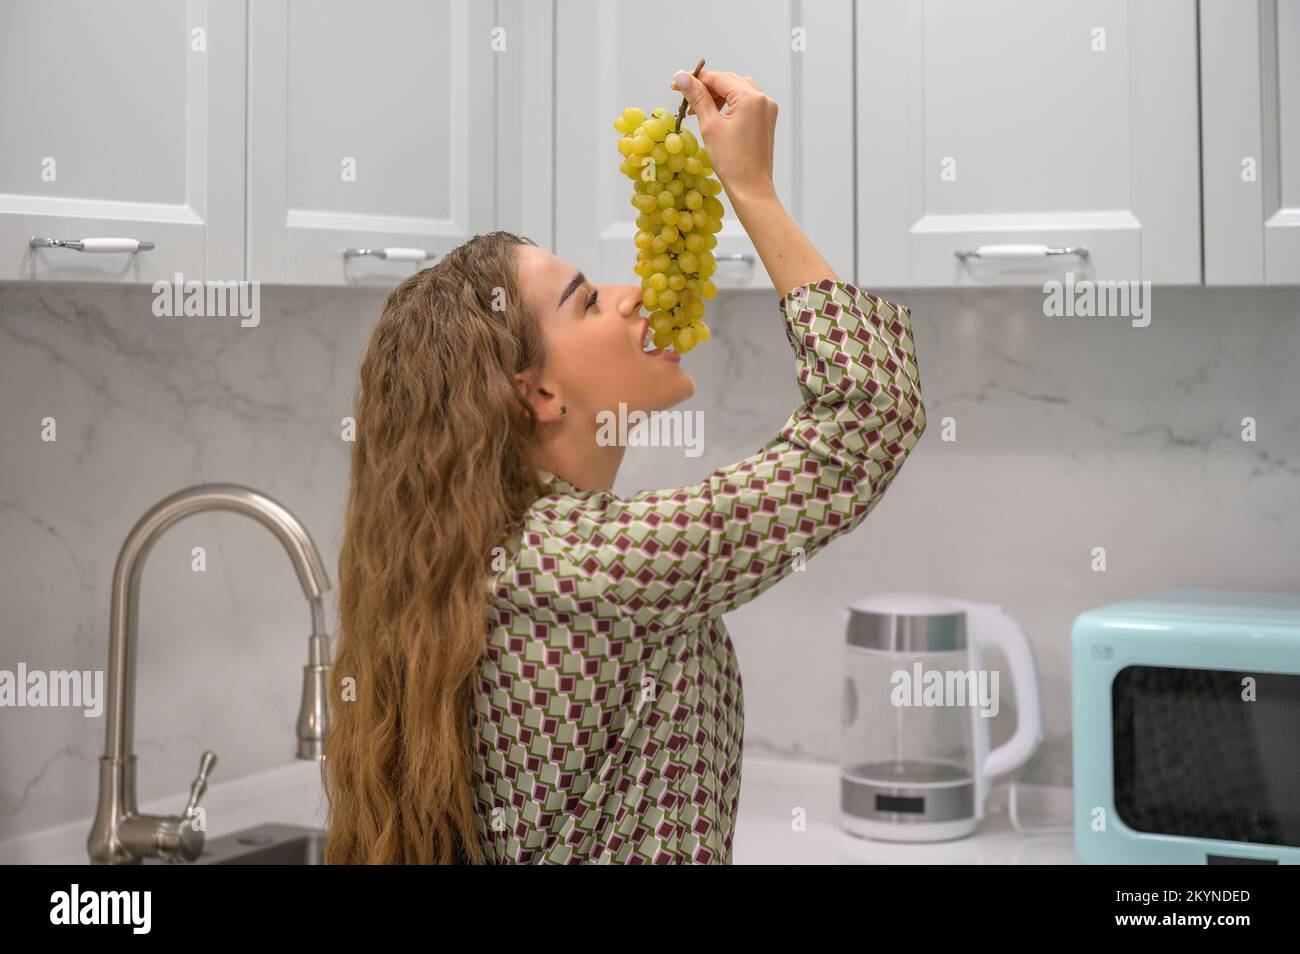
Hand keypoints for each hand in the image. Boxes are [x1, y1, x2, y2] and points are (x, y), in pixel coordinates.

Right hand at [671, 69, 776, 204]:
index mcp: (751, 98)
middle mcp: (763, 99)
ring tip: (698, 108)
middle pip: (729, 81)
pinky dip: (729, 104)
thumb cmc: (731, 162)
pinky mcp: (766, 119)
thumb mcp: (710, 126)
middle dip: (706, 86)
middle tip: (685, 96)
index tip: (677, 83)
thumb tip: (682, 77)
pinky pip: (746, 102)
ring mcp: (767, 109)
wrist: (751, 188)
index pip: (719, 78)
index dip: (696, 79)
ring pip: (738, 90)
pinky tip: (715, 114)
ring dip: (717, 94)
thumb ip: (697, 98)